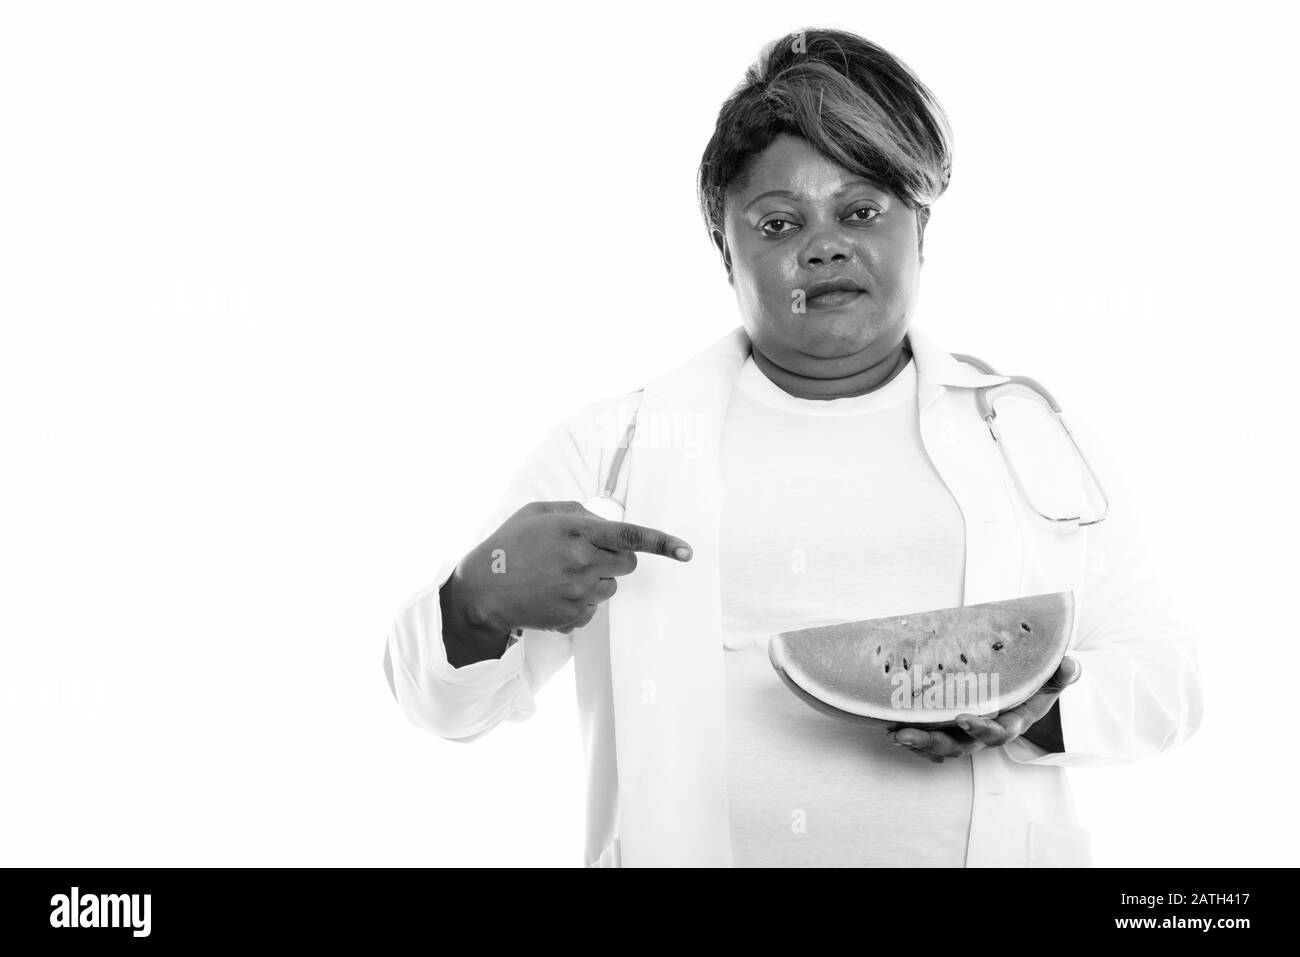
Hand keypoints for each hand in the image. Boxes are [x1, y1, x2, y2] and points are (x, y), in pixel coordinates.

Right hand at [452, 500, 693, 635]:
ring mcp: (579, 594)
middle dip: (615, 557)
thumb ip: (579, 512)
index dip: (664, 543)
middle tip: (585, 554)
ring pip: (612, 587)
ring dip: (596, 579)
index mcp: (577, 532)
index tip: (688, 552)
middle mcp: (582, 563)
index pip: (632, 536)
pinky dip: (580, 601)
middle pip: (628, 564)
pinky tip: (553, 594)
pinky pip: (594, 608)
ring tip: (560, 575)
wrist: (482, 590)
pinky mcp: (573, 618)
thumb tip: (607, 524)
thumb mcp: (539, 512)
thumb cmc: (510, 545)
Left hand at [886, 656, 1081, 762]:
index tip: (963, 717)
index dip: (981, 728)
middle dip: (932, 742)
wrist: (1024, 688)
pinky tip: (890, 723)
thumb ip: (1060, 674)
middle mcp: (986, 732)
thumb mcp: (1051, 678)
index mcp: (1012, 722)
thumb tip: (1072, 665)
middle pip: (959, 745)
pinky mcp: (949, 724)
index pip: (998, 732)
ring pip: (940, 743)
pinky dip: (913, 732)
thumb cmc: (1036, 683)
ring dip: (916, 740)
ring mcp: (965, 731)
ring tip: (892, 732)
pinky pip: (931, 735)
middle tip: (905, 735)